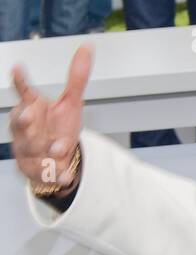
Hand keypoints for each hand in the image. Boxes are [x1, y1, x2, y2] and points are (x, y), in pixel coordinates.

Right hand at [9, 44, 92, 193]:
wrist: (59, 161)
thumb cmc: (59, 128)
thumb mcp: (71, 104)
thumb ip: (76, 79)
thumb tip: (88, 48)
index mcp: (30, 108)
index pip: (23, 93)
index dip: (21, 82)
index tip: (19, 69)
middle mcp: (24, 128)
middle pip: (18, 123)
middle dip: (22, 119)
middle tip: (30, 114)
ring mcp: (25, 149)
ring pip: (29, 149)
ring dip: (44, 148)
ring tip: (61, 146)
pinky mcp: (32, 170)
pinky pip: (42, 174)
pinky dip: (55, 174)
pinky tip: (66, 175)